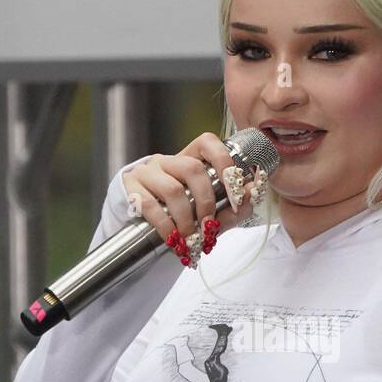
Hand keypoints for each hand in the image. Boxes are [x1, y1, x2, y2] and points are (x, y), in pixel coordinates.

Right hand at [122, 133, 262, 260]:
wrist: (143, 226)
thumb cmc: (180, 214)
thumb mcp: (210, 211)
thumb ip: (233, 206)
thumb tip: (251, 194)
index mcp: (189, 158)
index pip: (208, 142)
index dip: (224, 161)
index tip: (235, 189)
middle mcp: (167, 161)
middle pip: (193, 169)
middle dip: (207, 201)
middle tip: (209, 225)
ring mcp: (147, 172)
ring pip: (172, 188)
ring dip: (186, 218)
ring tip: (191, 238)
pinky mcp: (130, 188)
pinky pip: (149, 205)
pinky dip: (166, 226)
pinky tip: (173, 239)